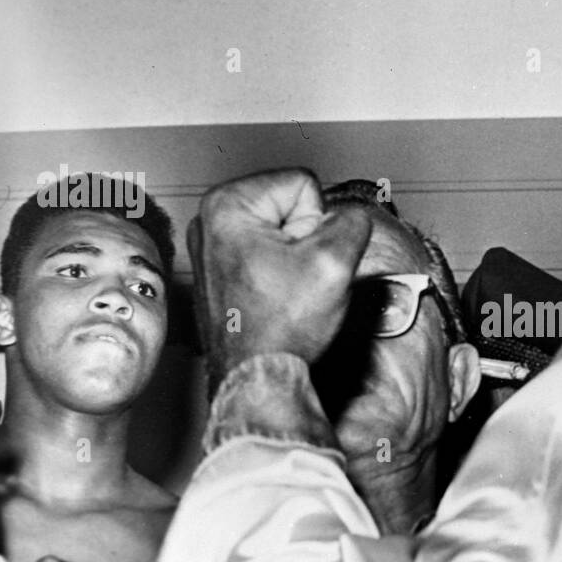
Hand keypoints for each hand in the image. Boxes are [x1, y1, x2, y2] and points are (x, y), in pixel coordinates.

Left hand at [189, 168, 371, 387]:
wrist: (256, 378)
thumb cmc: (280, 330)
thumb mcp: (336, 264)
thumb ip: (353, 222)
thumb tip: (349, 218)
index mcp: (227, 204)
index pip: (305, 184)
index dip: (318, 223)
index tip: (302, 260)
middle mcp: (209, 218)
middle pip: (291, 205)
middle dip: (306, 239)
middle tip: (294, 278)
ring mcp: (210, 244)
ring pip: (282, 230)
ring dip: (294, 257)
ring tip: (284, 290)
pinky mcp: (217, 267)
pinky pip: (267, 251)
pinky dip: (277, 271)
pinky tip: (274, 298)